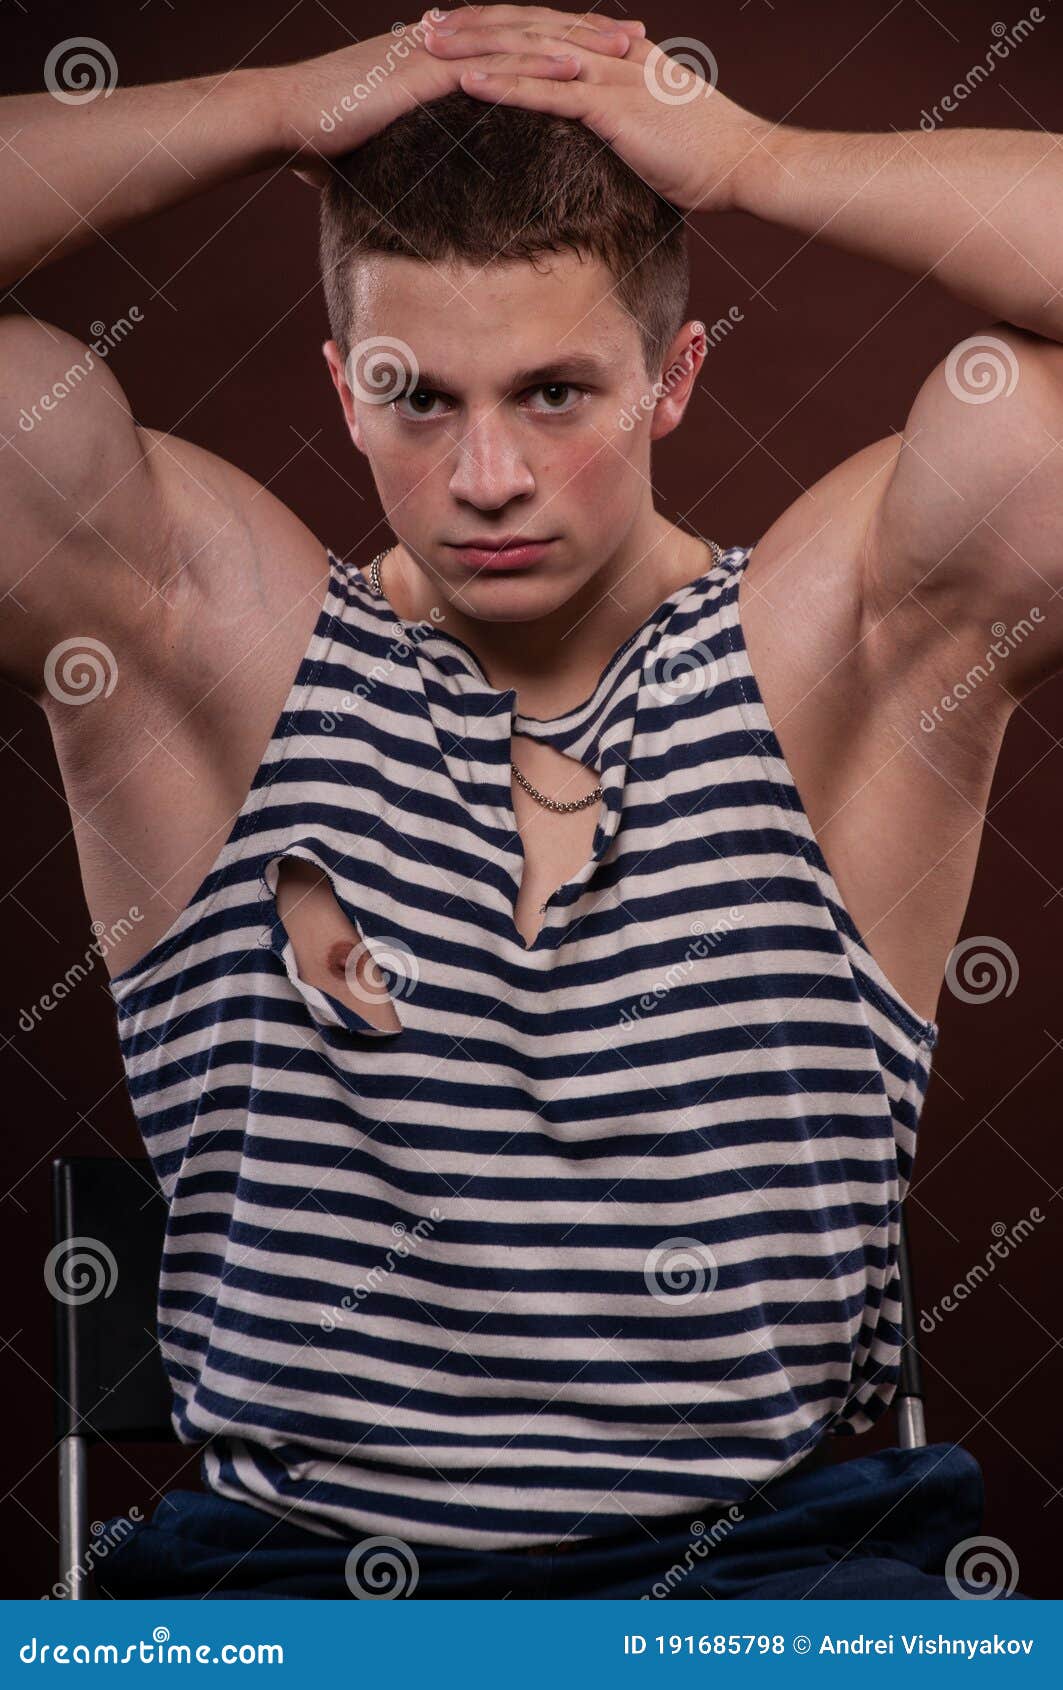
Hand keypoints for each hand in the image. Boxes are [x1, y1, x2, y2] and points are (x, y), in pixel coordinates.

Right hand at [270, 7, 644, 187]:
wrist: (284, 120)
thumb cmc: (322, 136)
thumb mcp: (380, 141)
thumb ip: (406, 151)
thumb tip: (411, 182)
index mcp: (441, 53)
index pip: (513, 40)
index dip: (560, 41)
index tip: (605, 51)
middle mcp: (446, 41)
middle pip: (530, 28)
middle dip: (587, 31)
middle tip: (638, 38)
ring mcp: (437, 52)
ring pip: (521, 38)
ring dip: (576, 40)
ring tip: (624, 48)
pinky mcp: (424, 72)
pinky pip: (492, 65)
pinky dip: (533, 62)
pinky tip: (571, 67)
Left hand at [421, 4, 772, 213]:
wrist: (747, 163)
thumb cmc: (710, 160)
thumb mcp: (661, 132)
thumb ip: (628, 123)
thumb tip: (608, 139)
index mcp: (621, 58)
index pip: (551, 34)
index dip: (504, 28)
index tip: (462, 29)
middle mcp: (612, 56)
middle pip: (532, 31)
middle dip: (476, 26)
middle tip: (427, 24)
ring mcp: (613, 78)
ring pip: (531, 54)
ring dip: (477, 48)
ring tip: (430, 45)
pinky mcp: (614, 109)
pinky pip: (549, 93)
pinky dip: (505, 84)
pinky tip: (467, 81)